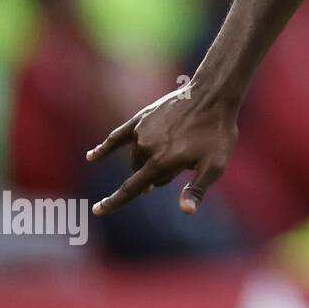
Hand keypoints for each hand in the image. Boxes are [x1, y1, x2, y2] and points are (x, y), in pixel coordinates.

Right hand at [86, 86, 238, 215]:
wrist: (213, 95)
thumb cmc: (217, 133)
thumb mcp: (215, 165)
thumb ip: (197, 189)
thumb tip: (186, 211)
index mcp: (161, 162)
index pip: (131, 188)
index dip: (114, 202)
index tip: (97, 210)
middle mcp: (146, 147)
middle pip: (142, 173)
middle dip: (157, 177)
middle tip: (182, 166)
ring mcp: (142, 131)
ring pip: (137, 156)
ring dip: (149, 161)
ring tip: (176, 151)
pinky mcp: (142, 118)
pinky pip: (118, 136)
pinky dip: (105, 147)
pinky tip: (91, 157)